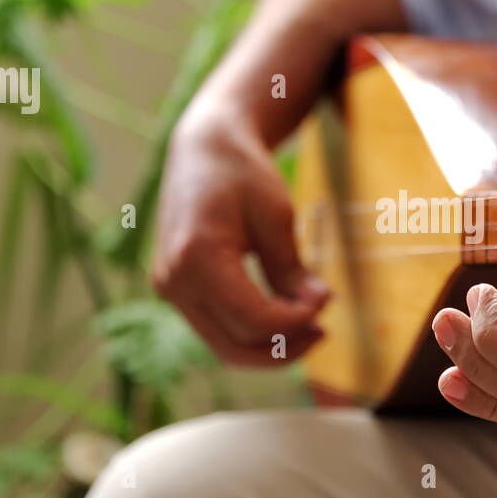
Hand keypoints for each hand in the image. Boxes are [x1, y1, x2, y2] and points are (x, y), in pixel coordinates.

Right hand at [151, 110, 327, 365]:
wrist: (203, 149)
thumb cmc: (241, 173)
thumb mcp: (276, 216)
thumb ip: (293, 267)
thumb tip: (319, 306)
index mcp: (196, 257)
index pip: (252, 319)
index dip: (295, 321)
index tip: (326, 302)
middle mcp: (174, 281)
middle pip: (234, 347)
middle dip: (284, 348)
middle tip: (324, 332)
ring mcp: (170, 290)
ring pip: (224, 347)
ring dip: (270, 348)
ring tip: (310, 327)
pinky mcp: (177, 291)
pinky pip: (218, 330)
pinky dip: (253, 333)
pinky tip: (286, 317)